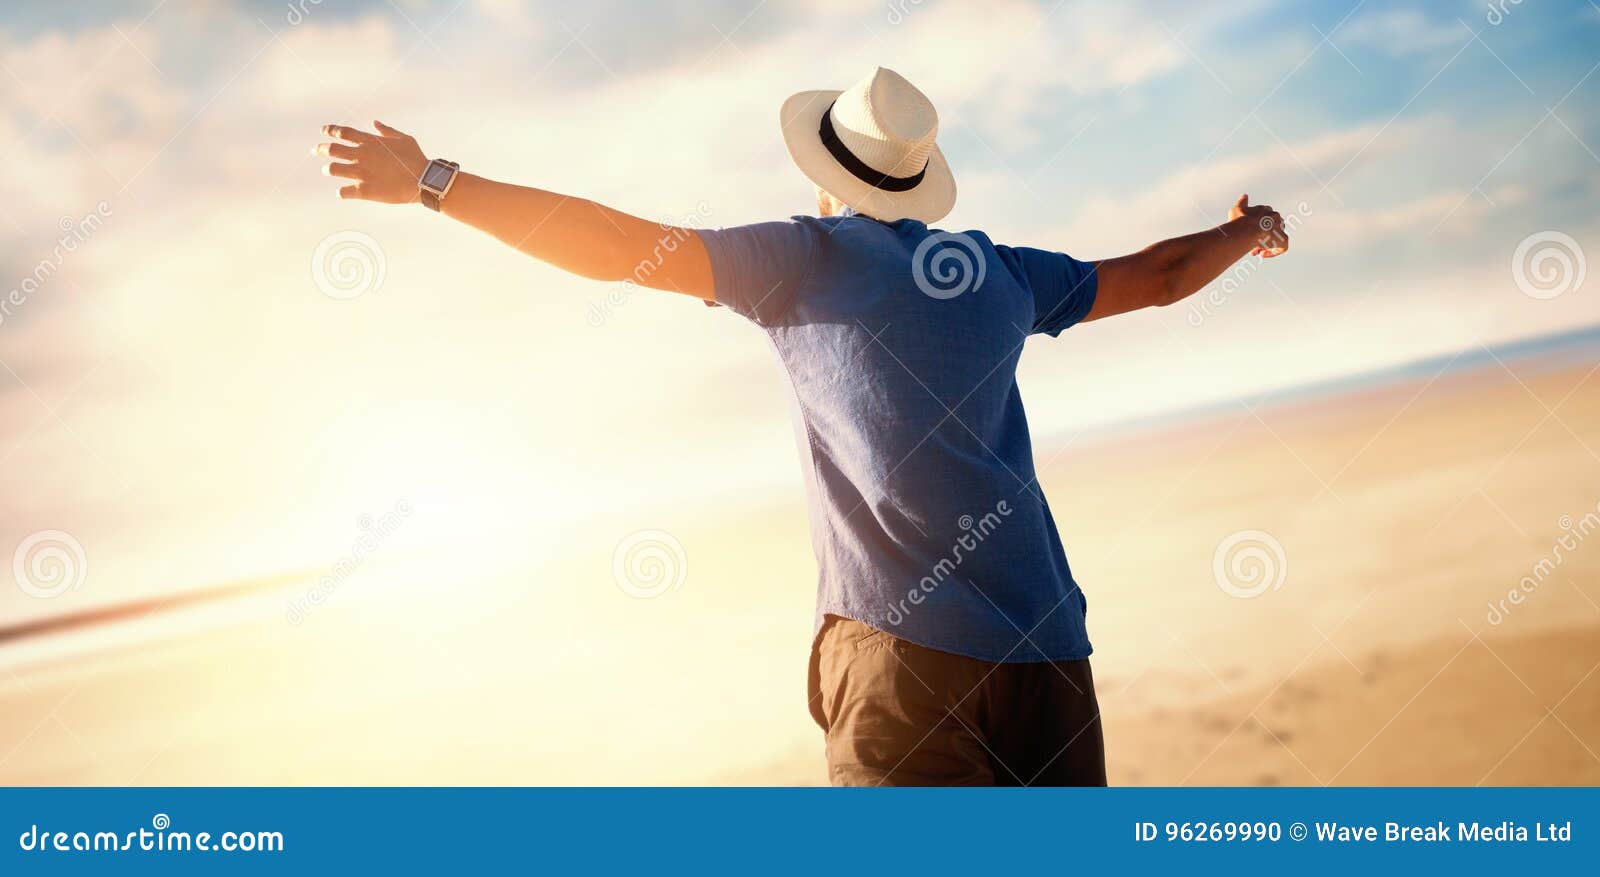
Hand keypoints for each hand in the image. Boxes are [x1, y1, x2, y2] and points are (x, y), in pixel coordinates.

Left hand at [313, 121, 427, 203]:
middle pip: (332, 149)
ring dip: (328, 169)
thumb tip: (374, 123)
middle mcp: (361, 155)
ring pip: (333, 169)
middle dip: (320, 149)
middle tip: (315, 150)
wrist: (423, 181)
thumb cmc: (416, 158)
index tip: (323, 131)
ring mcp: (361, 173)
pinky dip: (341, 192)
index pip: (342, 132)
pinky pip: (343, 192)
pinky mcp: (364, 190)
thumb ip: (387, 130)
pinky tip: (342, 193)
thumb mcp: (404, 139)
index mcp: (370, 141)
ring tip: (327, 170)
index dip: (330, 130)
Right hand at [1228, 194, 1288, 257]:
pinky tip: (1262, 254)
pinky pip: (1282, 247)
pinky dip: (1273, 252)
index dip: (1255, 227)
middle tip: (1251, 243)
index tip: (1247, 233)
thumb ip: (1242, 202)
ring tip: (1254, 250)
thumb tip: (1245, 196)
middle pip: (1270, 228)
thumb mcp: (1237, 208)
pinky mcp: (1283, 239)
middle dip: (1261, 236)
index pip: (1263, 218)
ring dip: (1265, 244)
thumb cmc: (1239, 221)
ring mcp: (1280, 228)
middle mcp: (1275, 217)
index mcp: (1266, 210)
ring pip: (1275, 238)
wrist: (1246, 230)